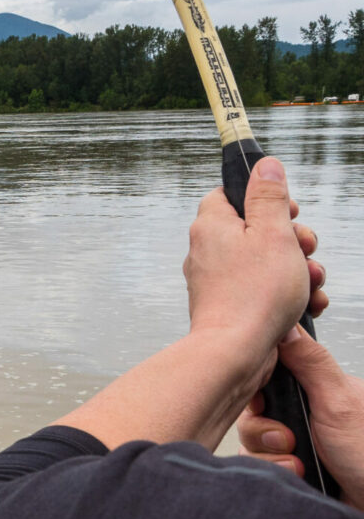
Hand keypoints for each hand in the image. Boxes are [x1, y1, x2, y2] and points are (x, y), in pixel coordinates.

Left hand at [183, 158, 312, 363]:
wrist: (234, 353)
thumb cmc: (253, 295)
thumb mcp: (272, 233)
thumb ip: (269, 197)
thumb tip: (264, 165)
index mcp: (212, 226)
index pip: (230, 194)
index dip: (264, 198)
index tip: (289, 211)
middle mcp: (208, 251)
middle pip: (255, 229)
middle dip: (292, 238)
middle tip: (305, 249)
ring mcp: (217, 280)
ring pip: (266, 262)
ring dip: (298, 269)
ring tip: (311, 282)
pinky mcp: (229, 305)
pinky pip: (263, 290)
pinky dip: (288, 294)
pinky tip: (308, 304)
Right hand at [238, 329, 363, 509]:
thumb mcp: (339, 402)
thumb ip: (311, 363)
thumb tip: (287, 326)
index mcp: (316, 389)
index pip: (267, 376)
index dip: (257, 390)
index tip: (265, 402)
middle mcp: (302, 414)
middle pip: (252, 411)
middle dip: (264, 430)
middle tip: (288, 438)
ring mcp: (293, 442)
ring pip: (251, 441)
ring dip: (272, 455)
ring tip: (299, 462)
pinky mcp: (286, 466)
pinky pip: (257, 465)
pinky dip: (276, 472)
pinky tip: (298, 475)